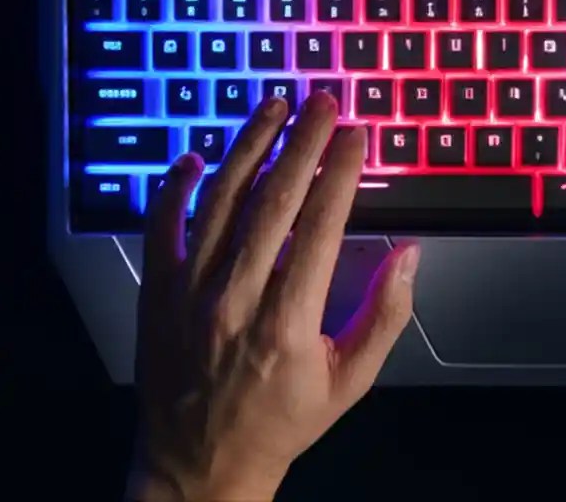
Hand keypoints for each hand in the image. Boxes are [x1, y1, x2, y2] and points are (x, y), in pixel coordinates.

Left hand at [128, 93, 420, 500]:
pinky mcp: (155, 293)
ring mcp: (188, 292)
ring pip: (220, 199)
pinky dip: (176, 186)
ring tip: (273, 106)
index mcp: (288, 321)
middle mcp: (234, 298)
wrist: (198, 464)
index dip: (342, 172)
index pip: (321, 224)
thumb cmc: (281, 421)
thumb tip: (410, 255)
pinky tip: (197, 156)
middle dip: (303, 141)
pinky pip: (162, 225)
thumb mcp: (352, 380)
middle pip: (272, 198)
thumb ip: (386, 315)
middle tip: (323, 101)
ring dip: (249, 145)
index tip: (357, 136)